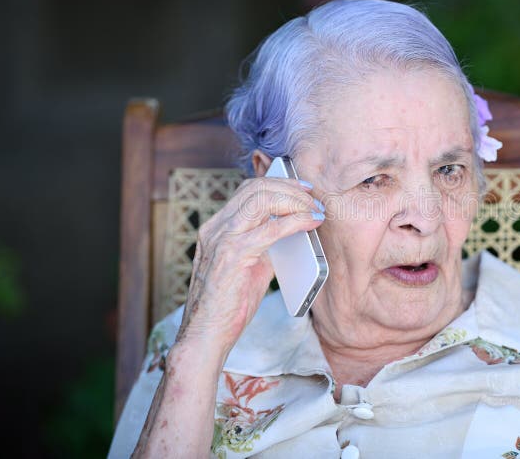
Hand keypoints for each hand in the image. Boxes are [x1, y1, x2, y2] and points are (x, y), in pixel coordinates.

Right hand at [175, 176, 323, 359]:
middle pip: (255, 188)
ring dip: (295, 201)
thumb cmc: (228, 305)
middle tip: (314, 197)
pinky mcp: (233, 255)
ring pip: (262, 200)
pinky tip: (311, 222)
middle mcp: (215, 228)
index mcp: (216, 227)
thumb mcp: (249, 266)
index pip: (248, 189)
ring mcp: (222, 239)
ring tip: (315, 209)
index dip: (278, 183)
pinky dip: (296, 220)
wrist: (205, 335)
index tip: (302, 189)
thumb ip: (265, 245)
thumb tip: (294, 229)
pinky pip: (270, 228)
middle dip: (290, 187)